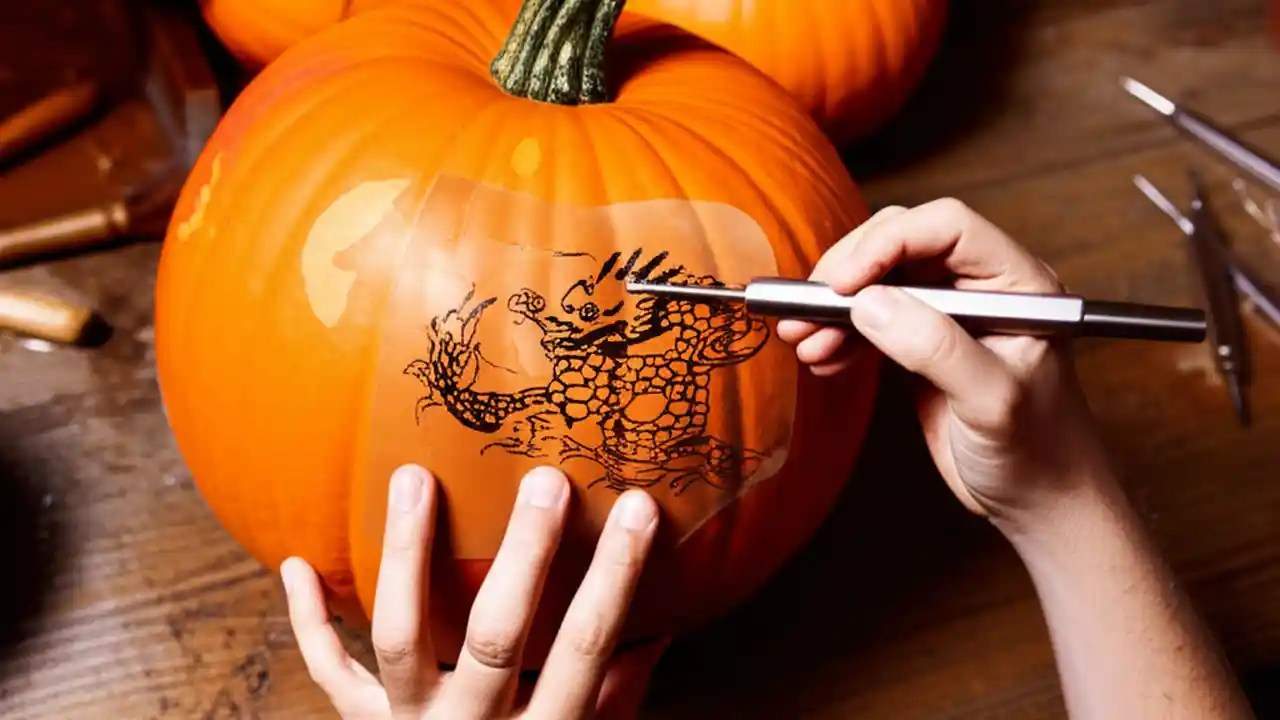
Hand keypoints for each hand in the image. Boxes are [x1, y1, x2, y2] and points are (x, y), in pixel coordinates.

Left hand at [281, 465, 666, 718]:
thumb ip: (615, 701)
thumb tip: (656, 631)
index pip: (585, 650)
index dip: (614, 579)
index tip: (637, 509)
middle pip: (496, 636)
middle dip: (525, 555)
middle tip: (545, 481)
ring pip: (402, 637)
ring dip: (405, 555)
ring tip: (413, 479)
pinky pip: (330, 675)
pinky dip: (309, 622)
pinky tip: (296, 565)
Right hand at [778, 199, 1114, 526]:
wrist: (1039, 503)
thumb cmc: (1039, 453)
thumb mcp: (992, 400)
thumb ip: (934, 347)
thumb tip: (869, 304)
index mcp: (1017, 284)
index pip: (946, 228)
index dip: (889, 243)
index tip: (844, 284)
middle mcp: (983, 288)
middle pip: (903, 243)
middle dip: (849, 272)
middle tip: (808, 307)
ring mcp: (951, 315)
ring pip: (879, 280)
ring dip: (835, 306)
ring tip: (802, 338)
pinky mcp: (923, 343)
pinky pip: (873, 319)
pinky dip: (840, 333)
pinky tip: (821, 356)